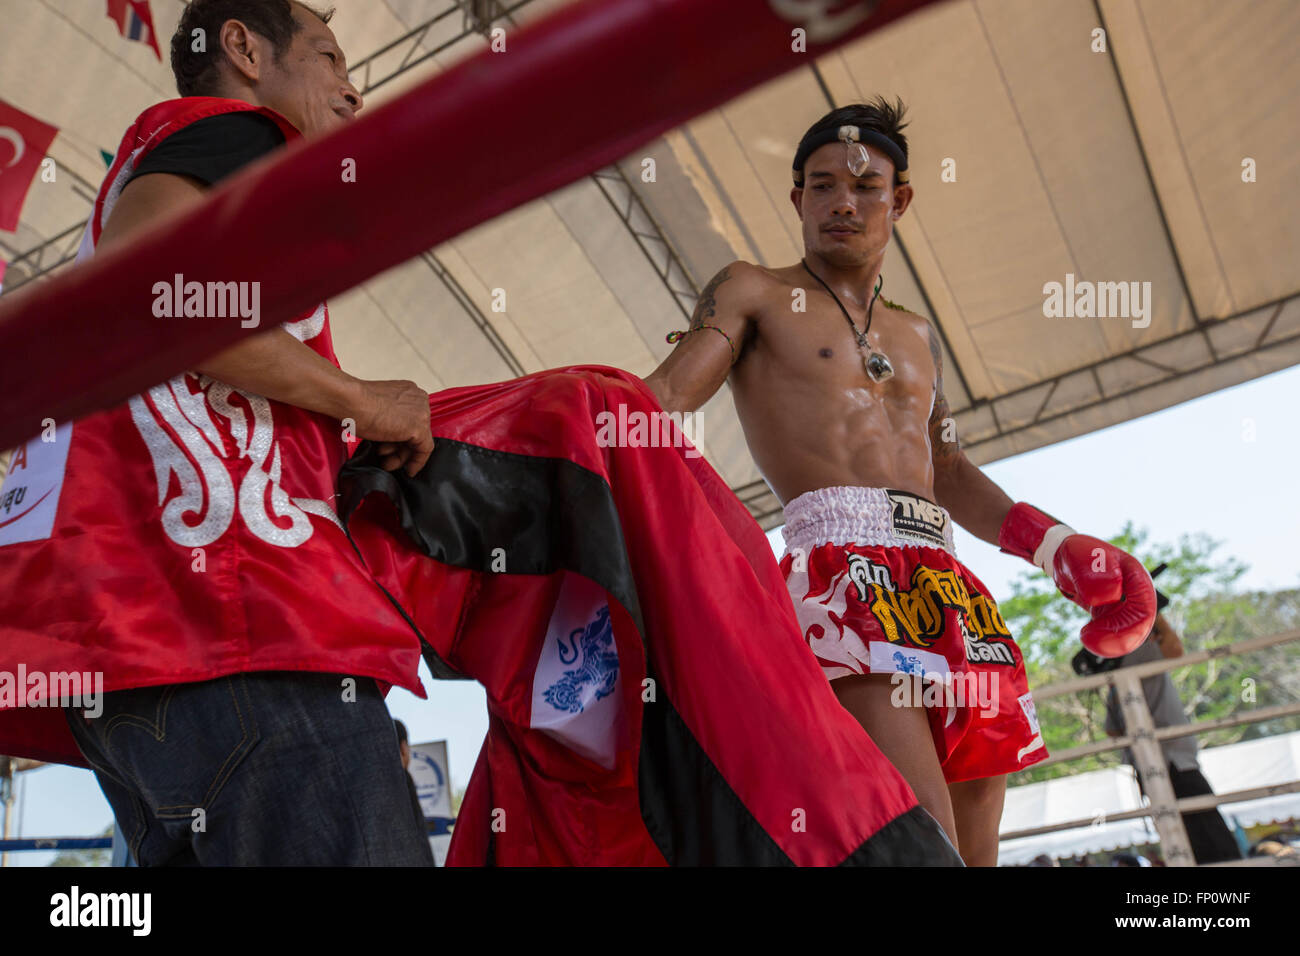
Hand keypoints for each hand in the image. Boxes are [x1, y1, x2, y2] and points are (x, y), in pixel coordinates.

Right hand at [350, 379, 433, 475]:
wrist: (350, 400)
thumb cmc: (355, 402)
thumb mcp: (377, 409)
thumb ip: (390, 419)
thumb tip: (390, 436)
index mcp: (409, 392)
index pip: (412, 419)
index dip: (401, 437)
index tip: (393, 449)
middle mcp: (419, 399)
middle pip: (416, 431)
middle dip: (400, 449)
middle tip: (387, 459)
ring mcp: (421, 412)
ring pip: (419, 441)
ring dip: (402, 456)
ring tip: (386, 463)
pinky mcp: (419, 427)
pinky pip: (425, 449)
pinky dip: (417, 462)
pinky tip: (408, 470)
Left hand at [998, 502, 1155, 657]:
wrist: (1063, 555)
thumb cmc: (1074, 552)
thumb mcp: (1079, 556)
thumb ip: (1093, 572)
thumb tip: (1110, 595)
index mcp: (1135, 575)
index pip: (1144, 608)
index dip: (1125, 626)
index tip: (1093, 630)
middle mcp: (1135, 592)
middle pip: (1139, 625)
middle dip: (1118, 638)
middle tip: (1087, 638)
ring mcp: (1125, 603)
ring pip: (1128, 632)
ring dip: (1111, 641)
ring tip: (1085, 636)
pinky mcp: (1112, 614)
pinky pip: (1115, 632)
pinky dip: (1104, 639)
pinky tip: (1086, 635)